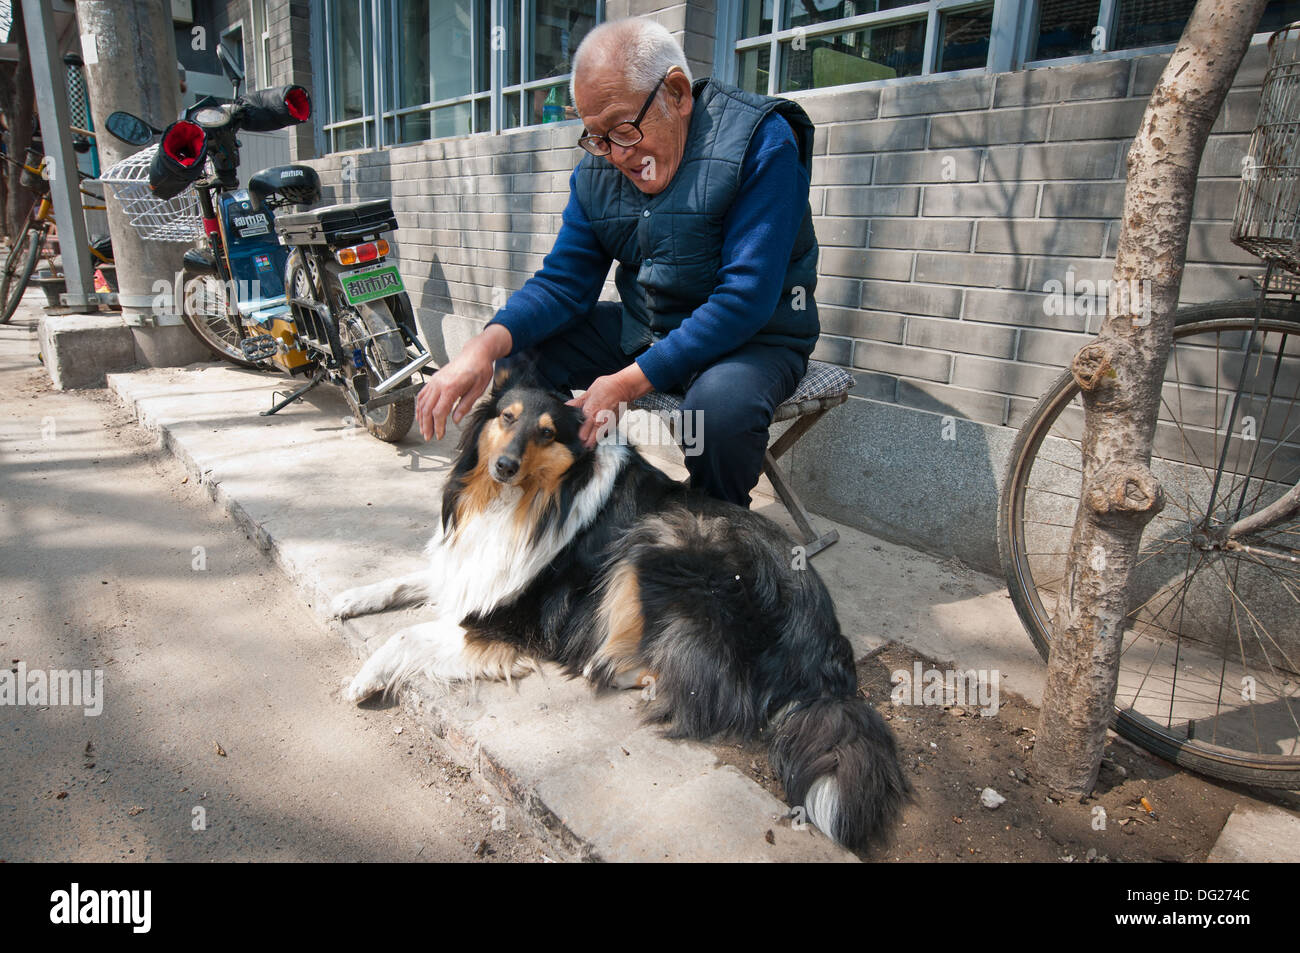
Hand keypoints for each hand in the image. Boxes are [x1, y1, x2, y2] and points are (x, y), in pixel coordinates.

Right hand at [416, 326, 511, 440]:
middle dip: (427, 425)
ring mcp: (435, 381)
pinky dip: (419, 406)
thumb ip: (465, 406)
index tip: (439, 436)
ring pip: (422, 402)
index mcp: (451, 387)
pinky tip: (421, 414)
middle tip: (428, 437)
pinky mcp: (434, 379)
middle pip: (427, 409)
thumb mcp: (478, 390)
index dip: (438, 426)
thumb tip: (455, 420)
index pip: (439, 412)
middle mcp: (439, 384)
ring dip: (421, 418)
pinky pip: (422, 394)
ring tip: (424, 429)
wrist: (475, 353)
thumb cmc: (479, 370)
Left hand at [567, 364, 651, 447]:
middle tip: (580, 443)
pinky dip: (601, 435)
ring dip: (592, 442)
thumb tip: (567, 405)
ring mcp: (607, 424)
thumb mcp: (588, 392)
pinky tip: (597, 432)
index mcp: (589, 413)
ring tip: (587, 443)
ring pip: (597, 440)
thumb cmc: (607, 387)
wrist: (623, 387)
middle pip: (588, 441)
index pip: (580, 432)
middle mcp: (598, 421)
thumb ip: (577, 402)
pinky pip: (605, 434)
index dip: (576, 436)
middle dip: (583, 443)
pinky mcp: (614, 425)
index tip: (574, 437)